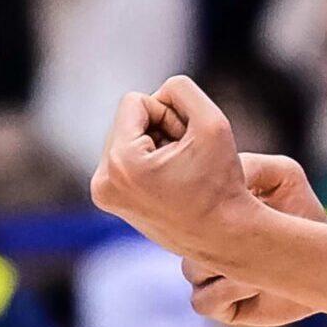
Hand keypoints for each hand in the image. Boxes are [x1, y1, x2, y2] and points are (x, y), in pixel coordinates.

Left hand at [91, 76, 247, 261]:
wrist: (224, 236)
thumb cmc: (222, 183)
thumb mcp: (213, 122)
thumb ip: (182, 90)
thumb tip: (160, 92)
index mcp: (120, 163)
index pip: (134, 102)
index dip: (167, 113)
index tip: (187, 141)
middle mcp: (102, 181)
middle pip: (127, 121)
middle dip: (158, 130)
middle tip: (187, 158)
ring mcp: (103, 195)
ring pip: (127, 138)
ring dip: (155, 144)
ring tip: (181, 169)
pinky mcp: (111, 202)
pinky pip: (126, 158)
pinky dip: (149, 161)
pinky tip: (171, 179)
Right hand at [179, 154, 324, 325]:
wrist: (325, 256)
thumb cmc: (302, 209)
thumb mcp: (285, 176)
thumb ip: (254, 166)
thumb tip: (225, 175)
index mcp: (206, 209)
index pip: (181, 203)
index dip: (201, 202)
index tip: (240, 200)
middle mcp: (198, 241)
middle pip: (182, 240)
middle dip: (215, 237)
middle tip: (250, 233)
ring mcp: (204, 274)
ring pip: (191, 269)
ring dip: (227, 266)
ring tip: (263, 260)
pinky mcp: (216, 304)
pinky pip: (203, 300)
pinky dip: (228, 291)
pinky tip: (256, 284)